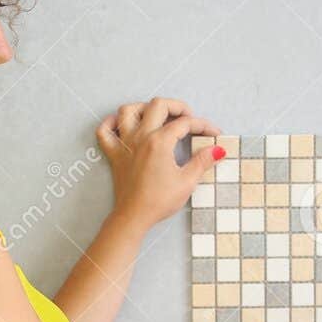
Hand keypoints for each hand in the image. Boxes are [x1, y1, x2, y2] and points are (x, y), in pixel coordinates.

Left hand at [96, 98, 222, 231]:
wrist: (134, 217)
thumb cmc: (158, 201)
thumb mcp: (187, 182)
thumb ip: (202, 161)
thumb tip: (217, 150)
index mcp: (160, 142)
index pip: (185, 123)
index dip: (202, 125)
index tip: (212, 133)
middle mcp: (141, 137)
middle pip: (158, 105)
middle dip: (177, 106)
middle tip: (188, 118)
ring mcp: (125, 144)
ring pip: (129, 111)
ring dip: (144, 108)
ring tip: (157, 116)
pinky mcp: (115, 155)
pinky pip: (104, 131)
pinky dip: (111, 123)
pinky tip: (123, 124)